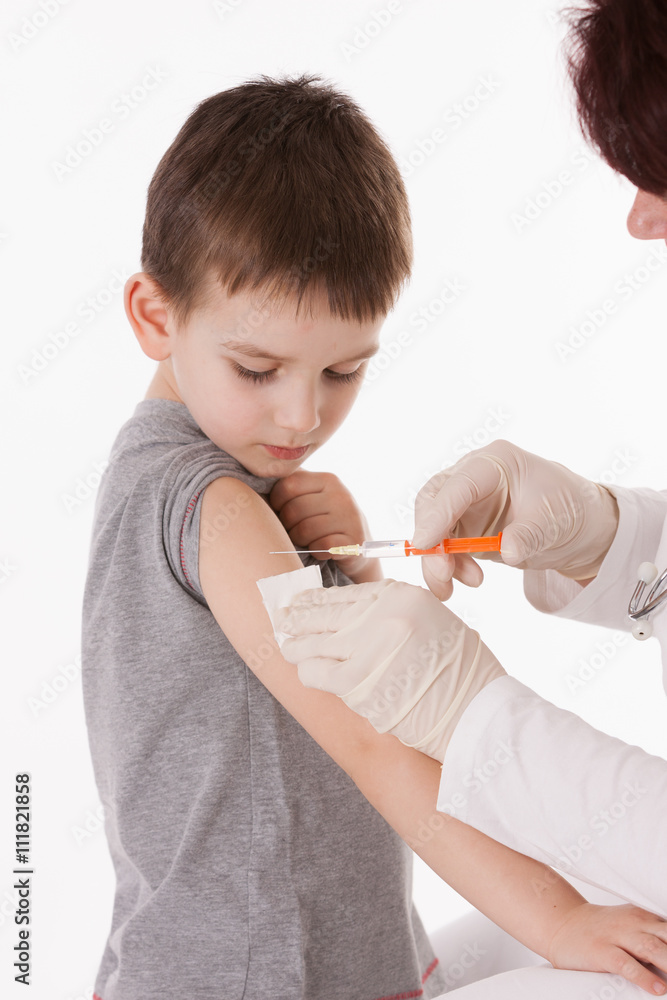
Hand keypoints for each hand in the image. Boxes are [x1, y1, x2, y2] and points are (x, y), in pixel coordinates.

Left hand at [269, 470, 374, 581]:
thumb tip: (253, 479)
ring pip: (305, 530)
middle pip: (293, 510)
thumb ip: (291, 487)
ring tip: (306, 541)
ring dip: (299, 540)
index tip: (281, 512)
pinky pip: (320, 546)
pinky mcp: (354, 542)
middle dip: (287, 525)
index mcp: (327, 480)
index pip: (288, 485)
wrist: (357, 547)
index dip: (276, 502)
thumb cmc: (324, 521)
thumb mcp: (313, 497)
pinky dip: (315, 551)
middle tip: (293, 531)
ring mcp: (350, 518)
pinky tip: (320, 549)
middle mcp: (341, 495)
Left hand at [276, 578, 505, 762]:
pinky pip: (317, 673)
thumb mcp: (431, 622)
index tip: (299, 600)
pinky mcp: (357, 683)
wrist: (476, 713)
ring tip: (286, 646)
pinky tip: (304, 671)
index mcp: (400, 597)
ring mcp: (367, 649)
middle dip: (297, 618)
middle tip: (280, 619)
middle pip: (324, 614)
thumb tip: (346, 614)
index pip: (346, 594)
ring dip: (296, 646)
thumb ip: (391, 614)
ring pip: (314, 643)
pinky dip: (308, 672)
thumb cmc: (459, 672)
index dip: (317, 598)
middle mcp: (381, 617)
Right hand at [411, 439, 618, 599]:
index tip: (424, 543)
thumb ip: (528, 534)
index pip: (457, 485)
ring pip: (433, 529)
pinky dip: (448, 568)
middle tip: (442, 572)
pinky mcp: (465, 529)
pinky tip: (467, 580)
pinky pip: (444, 548)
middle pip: (433, 504)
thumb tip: (506, 551)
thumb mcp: (555, 519)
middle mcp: (472, 479)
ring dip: (438, 560)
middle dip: (431, 539)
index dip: (437, 513)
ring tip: (460, 584)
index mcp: (494, 463)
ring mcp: (465, 505)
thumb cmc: (570, 507)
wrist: (581, 527)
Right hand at [548, 902, 666, 995]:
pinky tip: (657, 989)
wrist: (562, 924)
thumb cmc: (602, 930)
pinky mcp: (601, 951)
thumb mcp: (631, 926)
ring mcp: (617, 936)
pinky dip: (644, 977)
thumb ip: (654, 937)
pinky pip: (626, 964)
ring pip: (653, 949)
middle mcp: (634, 923)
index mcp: (644, 916)